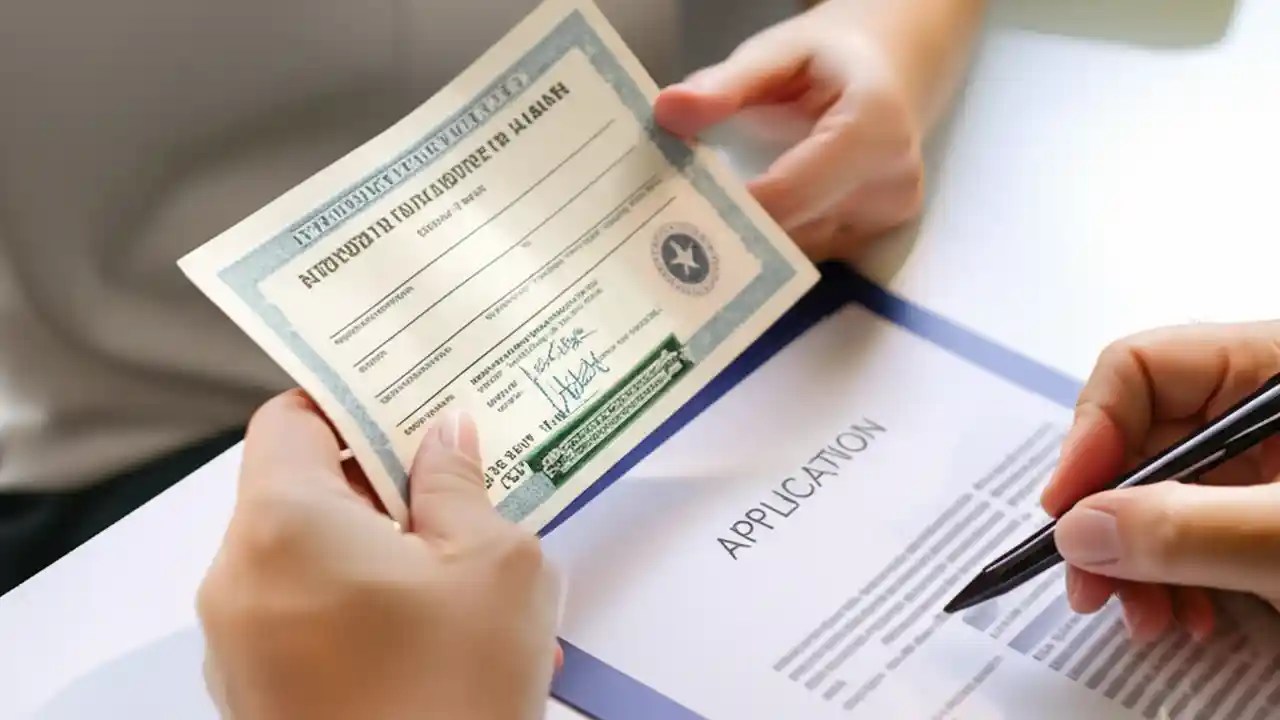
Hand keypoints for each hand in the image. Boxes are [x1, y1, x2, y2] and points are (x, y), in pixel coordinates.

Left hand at [198, 391, 559, 719]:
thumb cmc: (454, 698)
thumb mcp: (494, 566)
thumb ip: (461, 484)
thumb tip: (446, 439)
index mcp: (283, 526)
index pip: (290, 418)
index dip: (352, 403)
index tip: (408, 405)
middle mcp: (237, 580)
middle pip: (298, 490)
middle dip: (382, 486)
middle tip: (454, 490)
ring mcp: (237, 644)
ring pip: (305, 557)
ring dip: (377, 550)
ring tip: (461, 576)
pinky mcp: (254, 693)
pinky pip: (300, 617)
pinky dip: (357, 606)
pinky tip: (435, 633)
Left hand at [654, 0, 982, 259]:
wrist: (889, 71)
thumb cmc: (829, 60)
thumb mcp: (778, 52)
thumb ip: (726, 84)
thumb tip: (669, 110)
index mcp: (874, 128)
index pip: (791, 193)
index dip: (732, 209)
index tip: (678, 206)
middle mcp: (891, 181)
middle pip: (794, 230)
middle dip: (734, 227)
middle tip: (678, 217)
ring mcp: (889, 216)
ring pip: (799, 250)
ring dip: (753, 240)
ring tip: (708, 215)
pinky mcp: (878, 236)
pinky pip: (811, 251)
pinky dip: (776, 240)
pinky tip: (746, 220)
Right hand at [1041, 323, 1279, 642]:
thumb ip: (1188, 528)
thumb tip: (1080, 531)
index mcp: (1271, 368)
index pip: (1142, 367)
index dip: (1092, 434)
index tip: (1066, 507)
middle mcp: (1258, 408)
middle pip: (1140, 441)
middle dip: (1108, 521)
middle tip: (1090, 582)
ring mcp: (1266, 464)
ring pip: (1159, 496)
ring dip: (1136, 563)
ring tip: (1147, 618)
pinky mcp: (1265, 516)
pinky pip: (1195, 534)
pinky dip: (1178, 580)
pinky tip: (1192, 617)